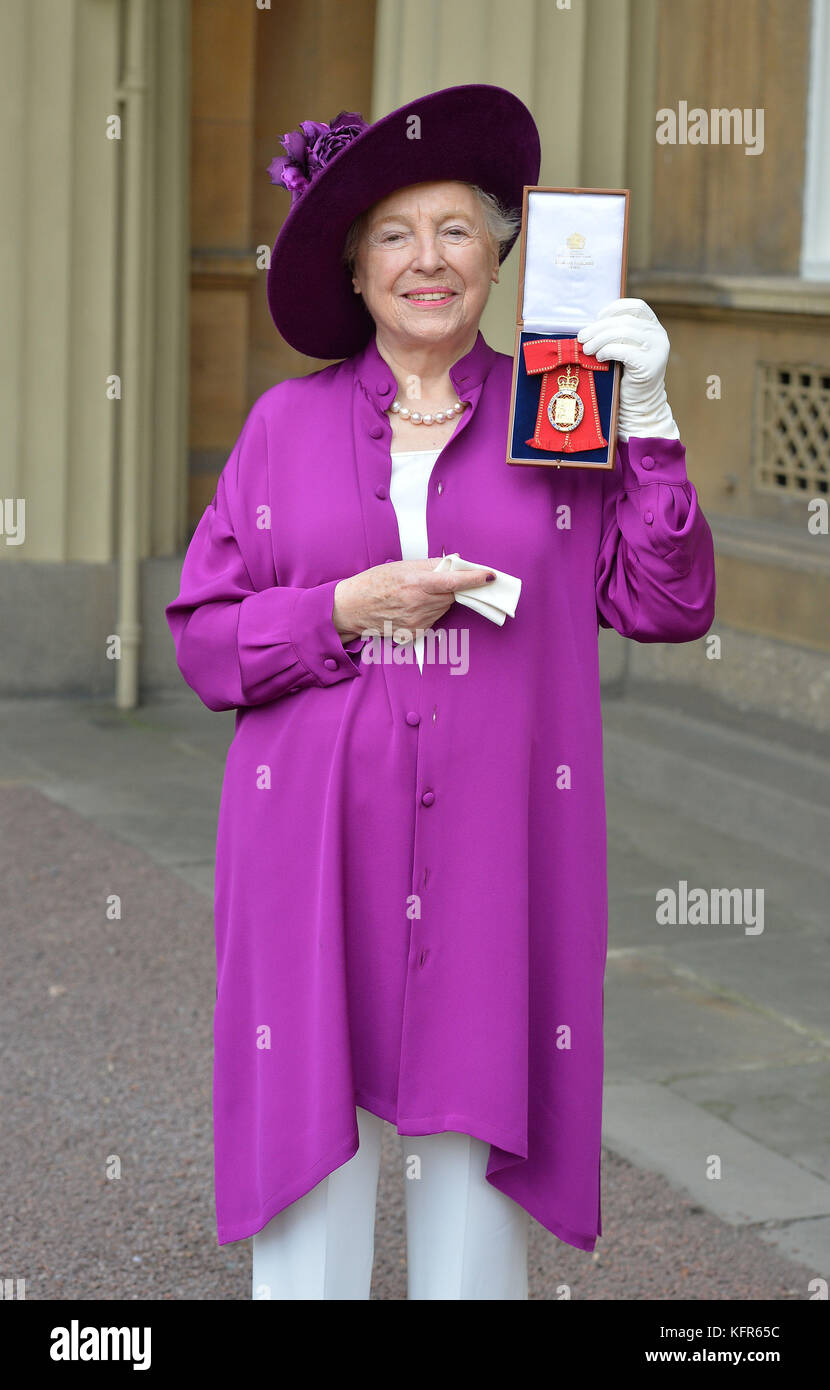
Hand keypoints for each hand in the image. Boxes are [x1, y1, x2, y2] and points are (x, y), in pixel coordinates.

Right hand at [333, 558, 494, 642]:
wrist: (352, 608)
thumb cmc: (373, 583)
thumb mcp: (400, 566)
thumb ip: (430, 565)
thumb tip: (454, 563)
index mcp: (415, 583)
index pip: (454, 581)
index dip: (474, 579)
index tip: (490, 576)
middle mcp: (418, 604)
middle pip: (452, 595)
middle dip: (453, 586)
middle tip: (441, 580)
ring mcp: (417, 621)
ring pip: (444, 607)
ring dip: (440, 599)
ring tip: (417, 593)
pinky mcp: (415, 633)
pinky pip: (434, 619)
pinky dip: (430, 611)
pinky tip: (412, 606)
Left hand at [576, 297, 679, 440]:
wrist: (640, 404)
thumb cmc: (626, 375)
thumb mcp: (625, 349)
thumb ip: (617, 334)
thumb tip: (590, 325)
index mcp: (654, 327)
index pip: (636, 306)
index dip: (615, 309)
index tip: (597, 318)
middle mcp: (659, 335)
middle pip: (625, 321)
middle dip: (599, 328)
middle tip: (582, 337)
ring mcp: (657, 350)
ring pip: (623, 333)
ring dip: (599, 339)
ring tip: (586, 348)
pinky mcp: (650, 365)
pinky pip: (624, 351)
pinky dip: (607, 351)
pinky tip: (599, 357)